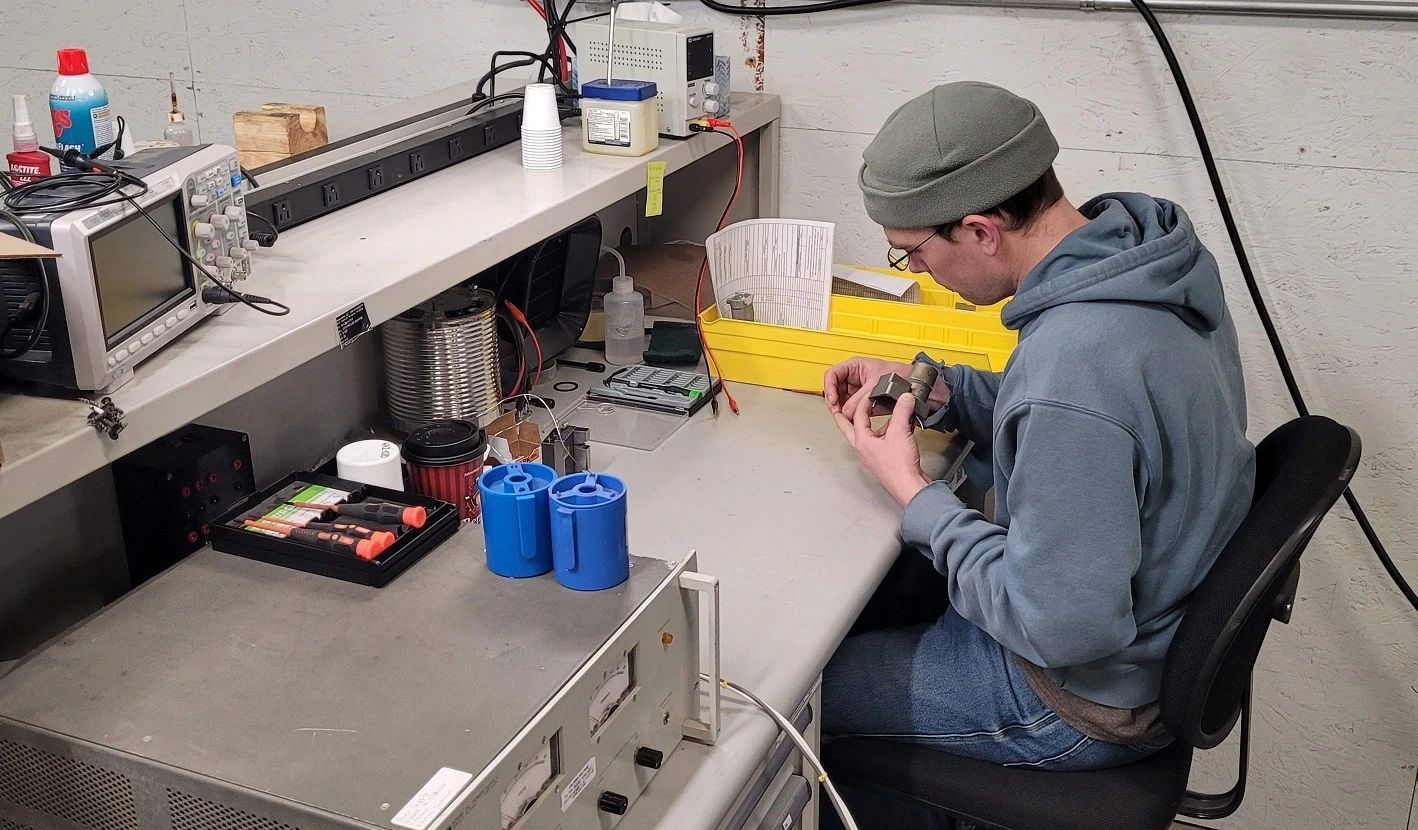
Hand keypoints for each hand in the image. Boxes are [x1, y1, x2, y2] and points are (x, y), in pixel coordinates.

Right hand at [823, 357, 911, 414]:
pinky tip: (850, 418)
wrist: (913, 385)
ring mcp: (857, 390)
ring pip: (840, 400)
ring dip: (840, 409)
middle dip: (834, 400)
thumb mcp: (876, 386)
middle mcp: (853, 378)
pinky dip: (848, 414)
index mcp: (855, 367)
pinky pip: (850, 408)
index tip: (832, 399)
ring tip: (842, 415)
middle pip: (834, 389)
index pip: (832, 374)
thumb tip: (846, 412)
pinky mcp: (862, 401)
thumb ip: (859, 400)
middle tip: (836, 410)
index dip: (829, 387)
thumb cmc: (900, 375)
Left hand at [832, 389, 929, 506]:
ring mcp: (874, 454)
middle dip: (852, 414)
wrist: (910, 487)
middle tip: (849, 404)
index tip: (872, 392)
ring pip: (872, 433)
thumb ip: (902, 411)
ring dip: (879, 421)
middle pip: (852, 427)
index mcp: (861, 441)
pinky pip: (886, 439)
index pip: (857, 415)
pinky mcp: (886, 459)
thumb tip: (905, 398)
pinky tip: (906, 425)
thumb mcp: (900, 432)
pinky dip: (893, 430)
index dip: (864, 401)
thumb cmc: (899, 467)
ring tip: (888, 411)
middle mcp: (864, 448)